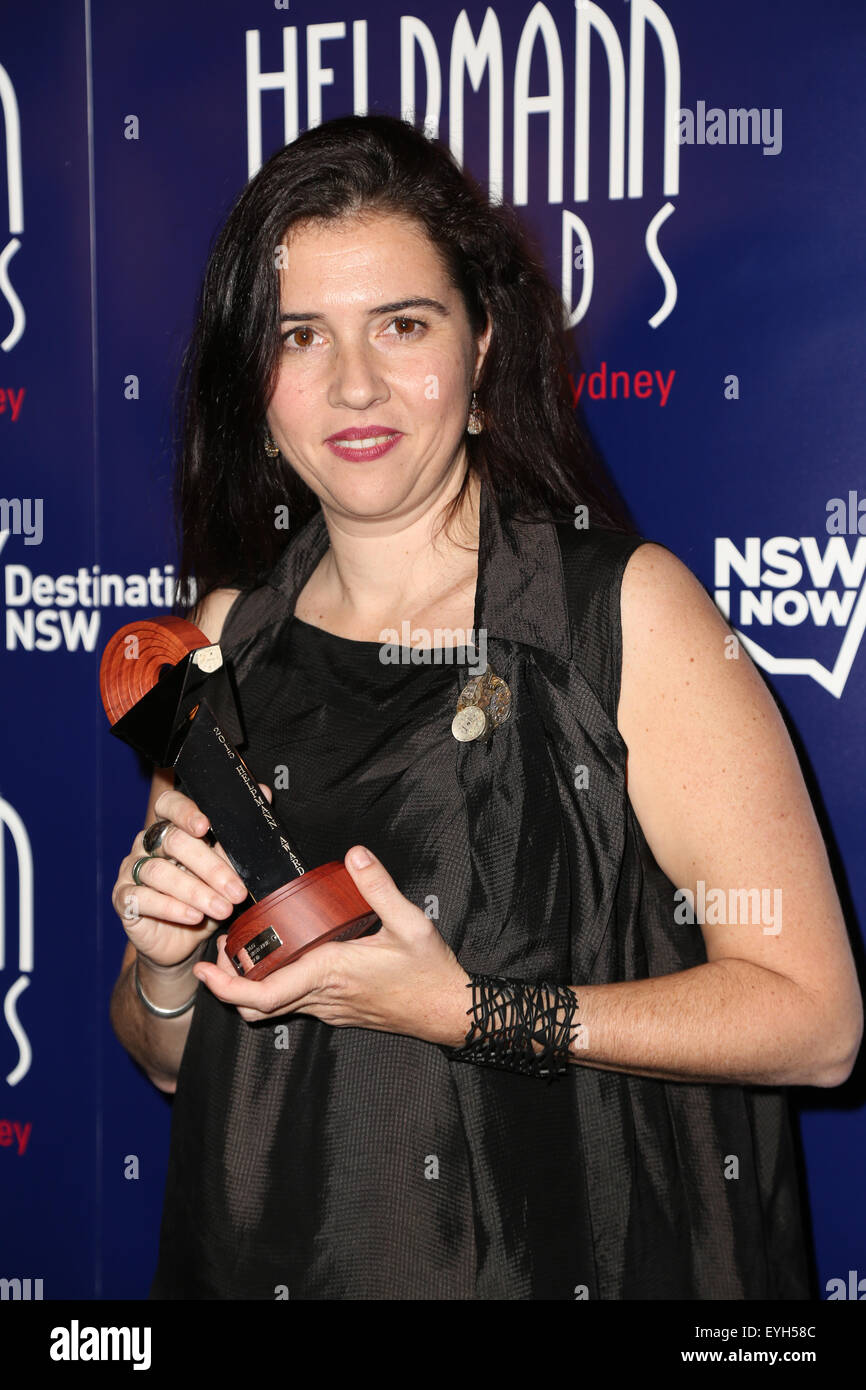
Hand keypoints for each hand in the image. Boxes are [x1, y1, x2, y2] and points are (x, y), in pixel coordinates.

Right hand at [111, 786, 253, 968]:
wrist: (180, 942)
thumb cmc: (204, 898)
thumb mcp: (225, 870)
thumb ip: (237, 837)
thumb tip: (263, 793)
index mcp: (171, 828)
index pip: (170, 805)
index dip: (185, 812)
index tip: (206, 826)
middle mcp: (147, 844)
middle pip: (173, 842)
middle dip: (210, 867)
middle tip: (236, 890)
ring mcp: (131, 870)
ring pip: (159, 872)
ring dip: (196, 892)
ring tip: (222, 909)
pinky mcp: (124, 898)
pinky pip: (142, 898)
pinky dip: (171, 907)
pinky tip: (194, 916)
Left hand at [192, 846, 471, 1047]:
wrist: (450, 1011)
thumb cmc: (430, 971)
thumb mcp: (410, 923)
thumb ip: (379, 886)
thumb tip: (354, 854)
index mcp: (330, 973)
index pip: (263, 994)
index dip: (225, 987)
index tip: (205, 967)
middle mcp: (323, 997)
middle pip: (258, 1008)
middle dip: (229, 985)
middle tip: (220, 952)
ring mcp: (330, 1009)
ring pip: (275, 1009)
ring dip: (251, 988)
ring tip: (245, 953)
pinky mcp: (339, 1012)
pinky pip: (296, 1006)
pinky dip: (276, 989)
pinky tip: (285, 961)